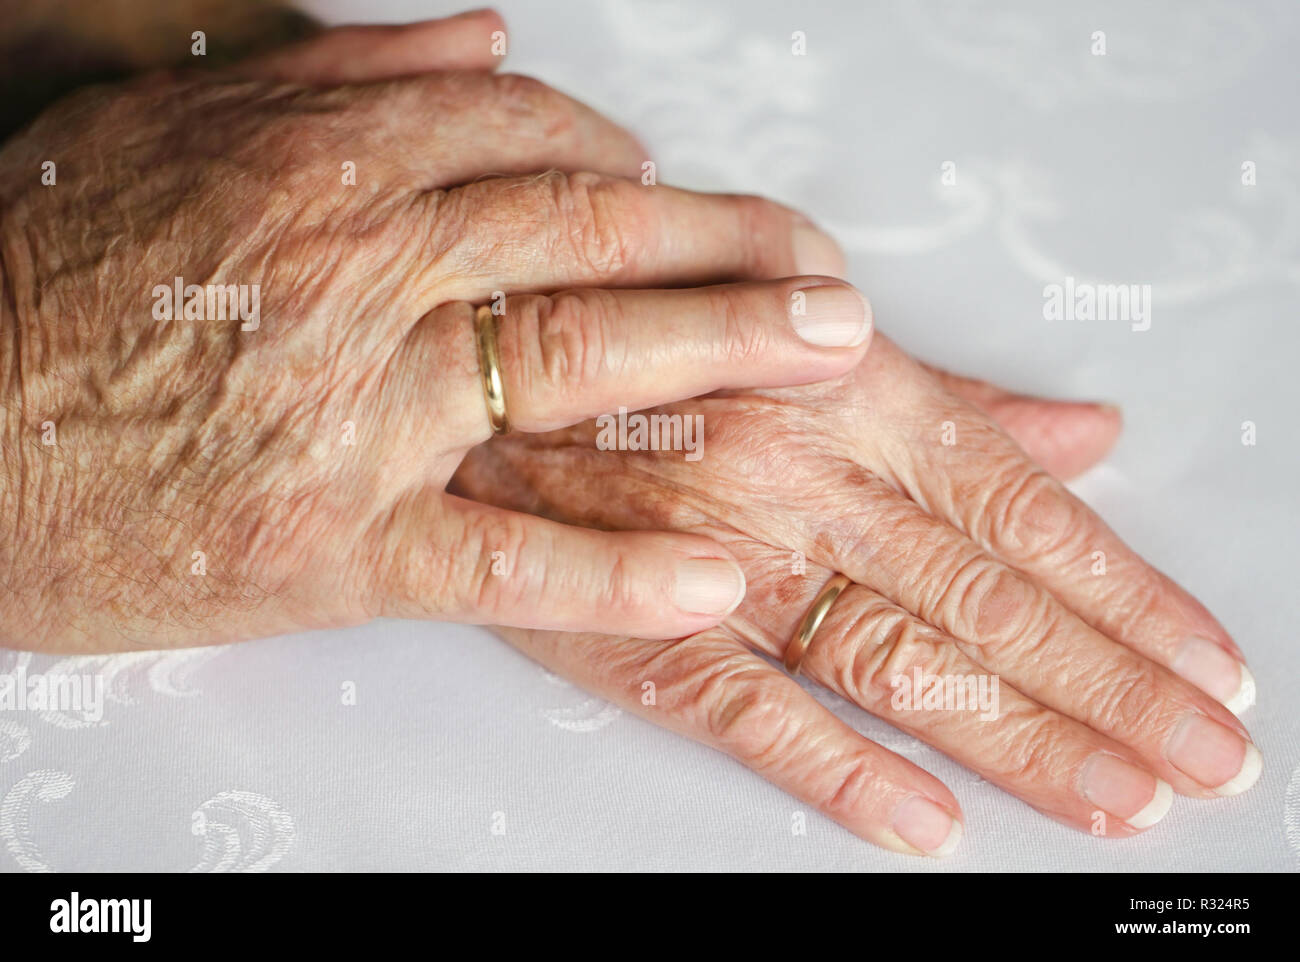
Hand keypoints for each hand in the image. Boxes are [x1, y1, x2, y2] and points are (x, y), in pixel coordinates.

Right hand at [0, 13, 870, 649]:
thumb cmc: (43, 280)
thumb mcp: (174, 126)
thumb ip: (345, 74)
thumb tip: (487, 41)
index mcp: (321, 161)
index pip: (534, 140)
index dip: (635, 166)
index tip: (689, 199)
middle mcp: (356, 270)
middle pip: (591, 234)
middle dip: (731, 248)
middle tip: (831, 275)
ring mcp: (353, 411)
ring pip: (572, 366)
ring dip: (718, 356)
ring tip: (823, 362)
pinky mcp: (333, 543)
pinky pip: (502, 556)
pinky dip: (614, 571)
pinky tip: (710, 576)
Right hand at [456, 335, 1257, 855]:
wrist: (482, 361)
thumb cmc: (655, 330)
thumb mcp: (814, 327)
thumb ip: (955, 399)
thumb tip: (1081, 436)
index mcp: (857, 397)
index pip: (1025, 518)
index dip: (1130, 596)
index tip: (1206, 662)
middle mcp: (806, 481)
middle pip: (988, 605)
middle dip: (1113, 691)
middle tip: (1206, 759)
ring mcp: (724, 561)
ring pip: (895, 664)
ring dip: (1018, 741)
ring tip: (1115, 798)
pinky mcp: (642, 630)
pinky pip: (749, 709)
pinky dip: (838, 772)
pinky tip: (925, 823)